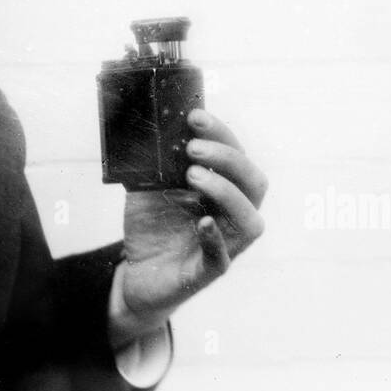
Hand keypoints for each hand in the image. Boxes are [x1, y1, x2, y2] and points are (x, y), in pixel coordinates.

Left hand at [109, 108, 267, 346]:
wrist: (137, 274)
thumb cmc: (151, 226)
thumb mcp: (148, 186)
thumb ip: (153, 162)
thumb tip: (147, 126)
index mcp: (222, 189)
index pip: (236, 156)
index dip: (221, 133)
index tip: (195, 116)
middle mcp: (230, 215)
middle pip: (254, 183)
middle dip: (228, 158)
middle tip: (194, 147)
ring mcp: (224, 245)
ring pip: (250, 221)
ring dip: (225, 192)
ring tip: (193, 175)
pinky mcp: (205, 273)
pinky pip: (221, 258)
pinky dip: (215, 238)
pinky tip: (202, 222)